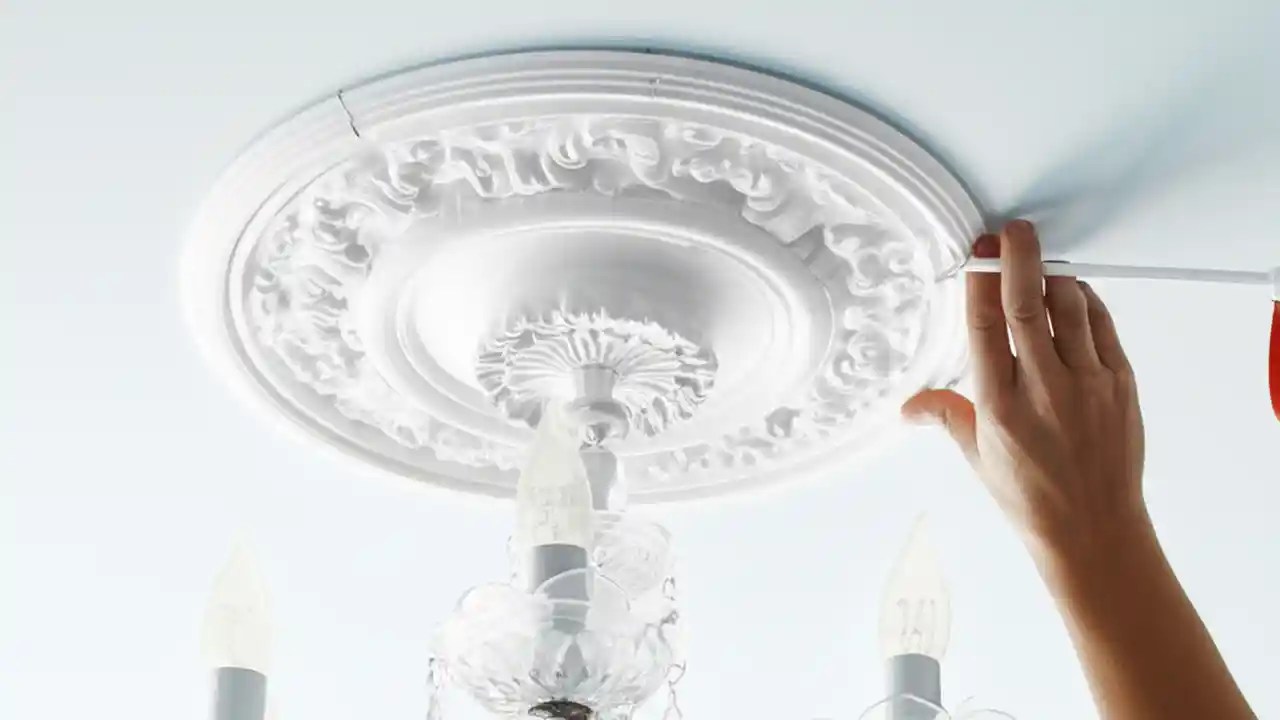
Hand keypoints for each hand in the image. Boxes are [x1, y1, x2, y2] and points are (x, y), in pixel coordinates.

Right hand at [902, 220, 1147, 563]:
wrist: (1094, 529)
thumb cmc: (1032, 497)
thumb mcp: (978, 455)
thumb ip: (946, 415)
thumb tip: (909, 406)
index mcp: (1000, 405)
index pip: (986, 326)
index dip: (980, 282)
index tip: (977, 255)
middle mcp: (1044, 389)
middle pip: (1029, 304)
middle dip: (1017, 259)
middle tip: (1010, 232)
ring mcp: (1088, 384)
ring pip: (1071, 306)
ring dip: (1052, 276)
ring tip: (1039, 263)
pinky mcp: (1121, 384)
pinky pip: (1103, 326)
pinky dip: (1086, 302)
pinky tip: (1072, 294)